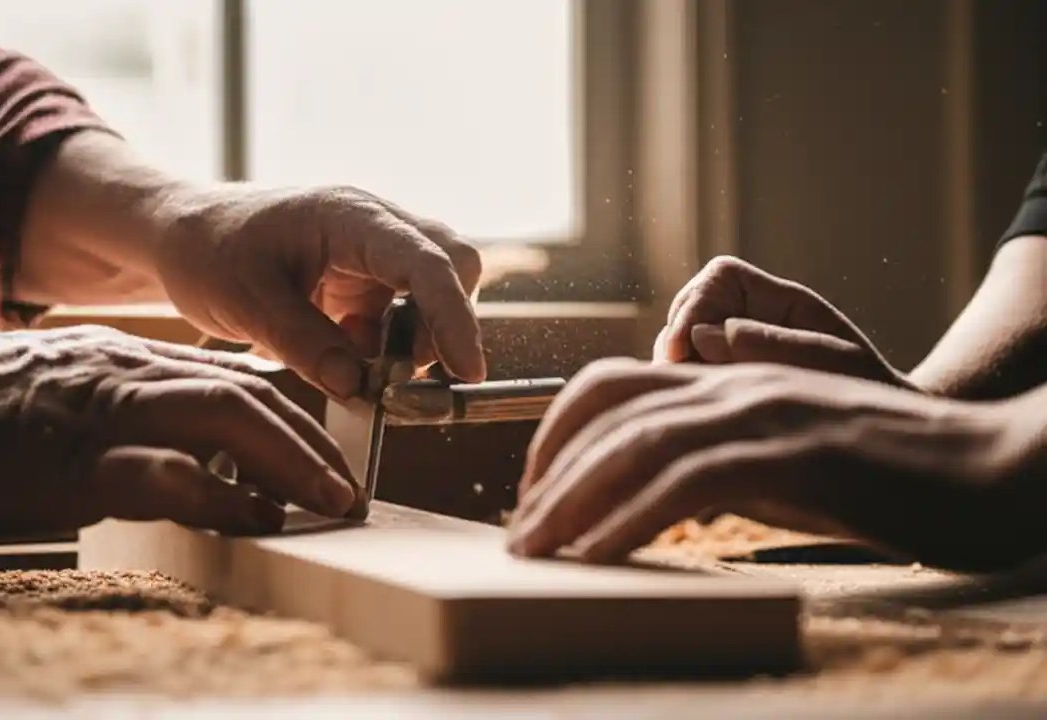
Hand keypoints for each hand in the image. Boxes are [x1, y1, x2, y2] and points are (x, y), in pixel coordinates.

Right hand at [0, 327, 361, 538]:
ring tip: (330, 503)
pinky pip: (172, 476)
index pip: (223, 377)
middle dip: (308, 441)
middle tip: (344, 486)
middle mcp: (124, 374)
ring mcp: (103, 415)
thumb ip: (108, 401)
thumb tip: (160, 441)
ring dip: (291, 463)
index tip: (317, 452)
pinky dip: (224, 497)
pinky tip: (256, 521)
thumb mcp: (50, 385)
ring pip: (227, 421)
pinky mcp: (75, 465)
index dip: (282, 415)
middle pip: (244, 396)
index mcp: (119, 356)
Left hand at [153, 184, 485, 398]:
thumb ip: (305, 345)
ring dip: (416, 345)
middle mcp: (375, 226)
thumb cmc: (208, 252)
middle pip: (451, 267)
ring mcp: (375, 254)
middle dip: (445, 329)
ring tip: (368, 379)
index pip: (426, 262)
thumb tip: (360, 388)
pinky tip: (350, 363)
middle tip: (408, 382)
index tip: (467, 371)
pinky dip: (390, 350)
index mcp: (349, 215)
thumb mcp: (247, 303)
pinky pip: (403, 317)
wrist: (183, 236)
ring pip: (433, 296)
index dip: (454, 317)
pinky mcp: (367, 281)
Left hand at [511, 359, 1036, 570]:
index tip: (535, 491)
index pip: (610, 384)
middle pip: (607, 413)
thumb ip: (718, 462)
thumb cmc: (885, 470)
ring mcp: (762, 414)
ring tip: (533, 552)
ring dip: (571, 500)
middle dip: (548, 474)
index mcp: (727, 379)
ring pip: (635, 446)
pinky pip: (685, 485)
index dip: (556, 433)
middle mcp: (734, 384)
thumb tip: (653, 499)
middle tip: (517, 534)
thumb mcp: (783, 457)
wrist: (992, 465)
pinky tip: (595, 557)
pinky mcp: (793, 455)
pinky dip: (628, 520)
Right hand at [654, 256, 907, 387]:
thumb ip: (765, 346)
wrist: (879, 436)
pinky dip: (681, 391)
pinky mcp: (725, 382)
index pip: (719, 277)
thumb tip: (700, 337)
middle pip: (688, 310)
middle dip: (676, 343)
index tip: (679, 349)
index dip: (694, 306)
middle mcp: (751, 319)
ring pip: (679, 347)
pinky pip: (685, 377)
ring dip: (676, 371)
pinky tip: (696, 411)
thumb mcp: (828, 364)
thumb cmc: (865, 393)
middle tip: (679, 383)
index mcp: (780, 302)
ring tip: (693, 403)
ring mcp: (735, 350)